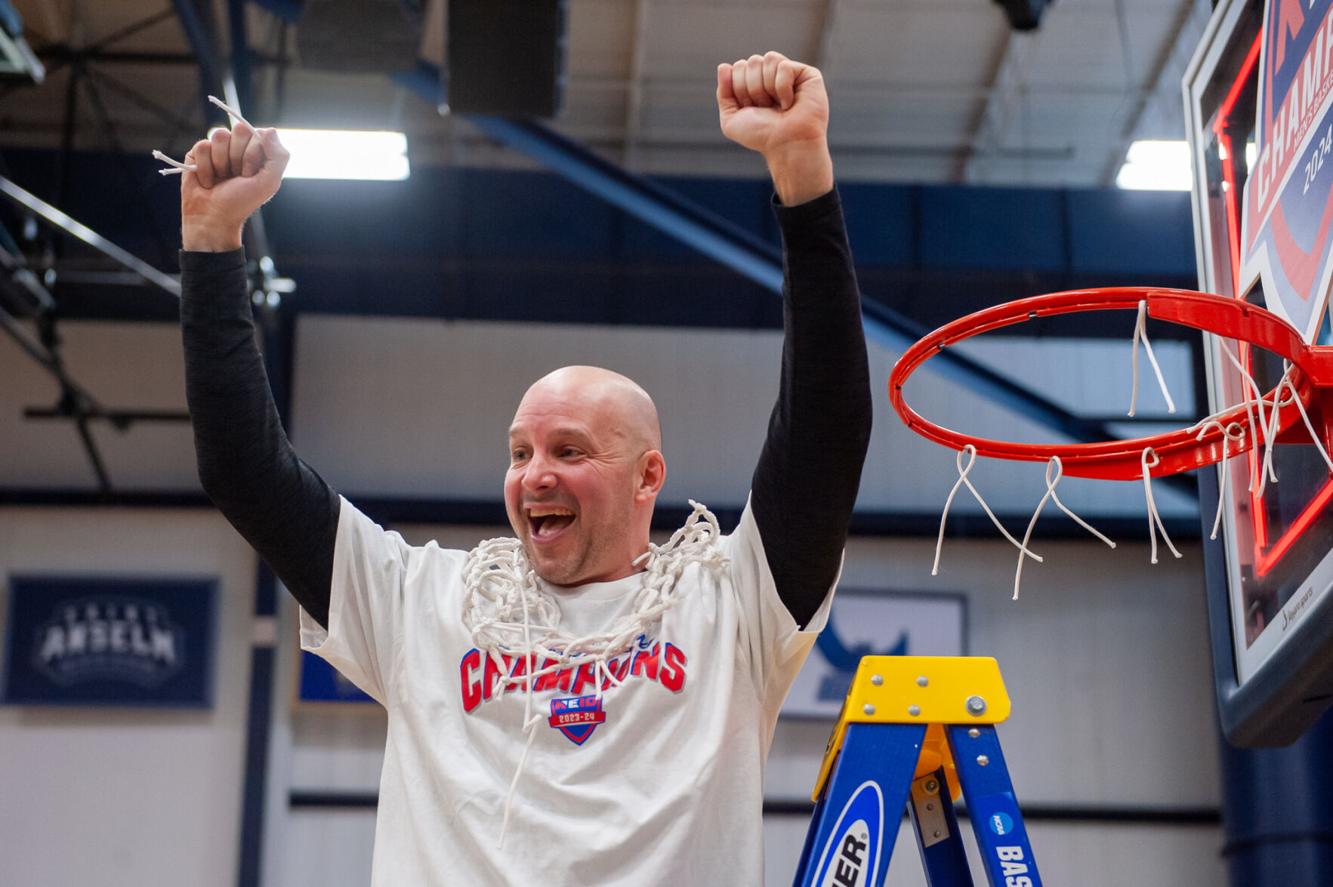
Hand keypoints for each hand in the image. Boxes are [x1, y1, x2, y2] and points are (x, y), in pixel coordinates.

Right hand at [180, 123, 288, 251]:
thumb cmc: (242, 202)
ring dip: (221, 162)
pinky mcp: (198, 153)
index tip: (251, 174)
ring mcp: (218, 149)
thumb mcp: (269, 182)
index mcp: (258, 152)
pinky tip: (208, 180)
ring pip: (219, 135)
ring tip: (221, 177)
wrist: (213, 217)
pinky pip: (202, 146)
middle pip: (239, 130)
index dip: (254, 153)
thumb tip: (270, 130)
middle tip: (237, 175)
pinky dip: (206, 167)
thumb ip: (278, 156)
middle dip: (238, 156)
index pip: (259, 133)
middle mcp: (238, 148)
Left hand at [716, 52, 832, 204]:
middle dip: (753, 88)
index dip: (739, 88)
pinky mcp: (807, 74)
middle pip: (752, 61)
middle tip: (765, 108)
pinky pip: (784, 66)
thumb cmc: (761, 136)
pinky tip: (789, 103)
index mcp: (754, 84)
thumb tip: (723, 66)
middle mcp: (771, 77)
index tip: (751, 109)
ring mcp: (790, 74)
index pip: (738, 67)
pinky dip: (782, 88)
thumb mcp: (731, 120)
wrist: (786, 146)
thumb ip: (723, 93)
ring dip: (767, 87)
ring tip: (778, 105)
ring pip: (768, 58)